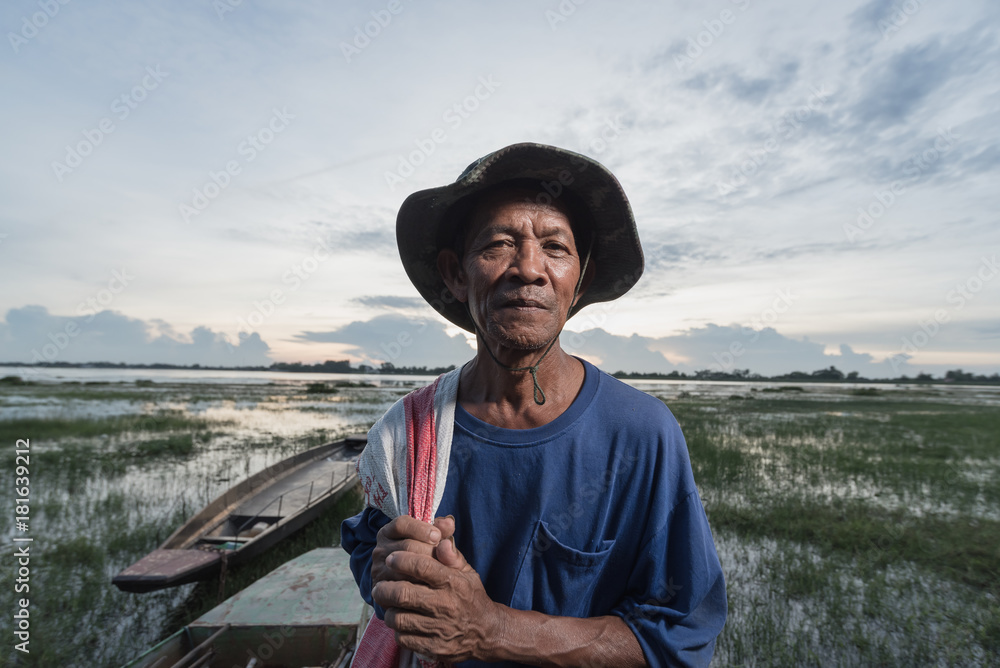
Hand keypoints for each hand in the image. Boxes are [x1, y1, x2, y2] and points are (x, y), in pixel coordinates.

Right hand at [371, 515, 453, 585]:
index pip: (401, 524)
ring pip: (405, 567)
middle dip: (429, 551)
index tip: (438, 536)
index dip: (421, 529)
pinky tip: (429, 586)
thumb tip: (449, 523)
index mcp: (390, 532)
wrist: (419, 595)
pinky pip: (399, 586)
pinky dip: (418, 585)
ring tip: (439, 572)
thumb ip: (444, 534)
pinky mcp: (381, 588)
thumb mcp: (437, 547)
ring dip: (426, 570)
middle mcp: (380, 549)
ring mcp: (378, 569)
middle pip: (407, 545)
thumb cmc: (429, 563)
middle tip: (443, 558)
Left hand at [373, 536, 505, 662]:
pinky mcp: (433, 647)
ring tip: (389, 604)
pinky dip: (397, 630)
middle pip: (403, 594)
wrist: (487, 632)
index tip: (391, 558)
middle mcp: (445, 605)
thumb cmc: (471, 597)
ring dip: (389, 610)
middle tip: (380, 585)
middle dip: (385, 588)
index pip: (422, 566)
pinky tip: (401, 622)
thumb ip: (451, 555)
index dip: (401, 560)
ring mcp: (438, 628)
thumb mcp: (467, 572)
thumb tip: (440, 539)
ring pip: (399, 618)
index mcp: (452, 582)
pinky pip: (403, 638)